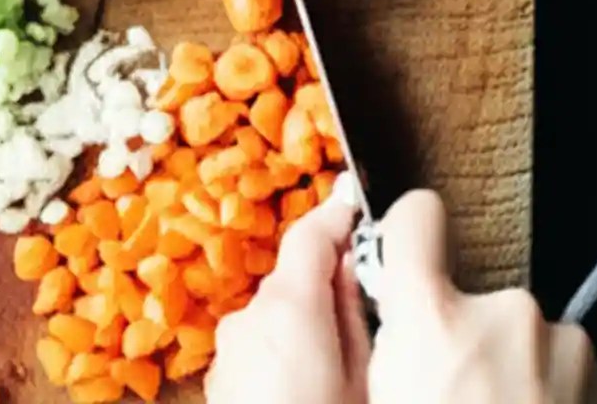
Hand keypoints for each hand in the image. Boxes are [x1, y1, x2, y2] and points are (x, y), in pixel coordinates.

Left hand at [205, 173, 369, 403]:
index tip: (361, 212)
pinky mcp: (221, 379)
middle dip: (331, 284)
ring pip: (278, 315)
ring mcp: (230, 350)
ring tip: (345, 370)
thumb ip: (359, 314)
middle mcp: (250, 317)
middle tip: (375, 312)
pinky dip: (285, 353)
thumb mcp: (366, 378)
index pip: (312, 232)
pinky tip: (312, 392)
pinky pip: (260, 347)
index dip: (340, 215)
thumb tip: (356, 269)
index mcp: (290, 306)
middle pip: (295, 276)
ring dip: (308, 323)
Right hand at [367, 190, 596, 403]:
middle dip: (472, 338)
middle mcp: (507, 317)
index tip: (409, 235)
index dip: (408, 226)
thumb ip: (393, 343)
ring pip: (530, 340)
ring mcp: (568, 348)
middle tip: (460, 395)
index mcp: (435, 323)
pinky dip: (557, 397)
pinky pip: (570, 372)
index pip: (417, 216)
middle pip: (479, 298)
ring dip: (519, 372)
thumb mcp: (383, 396)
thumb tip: (393, 326)